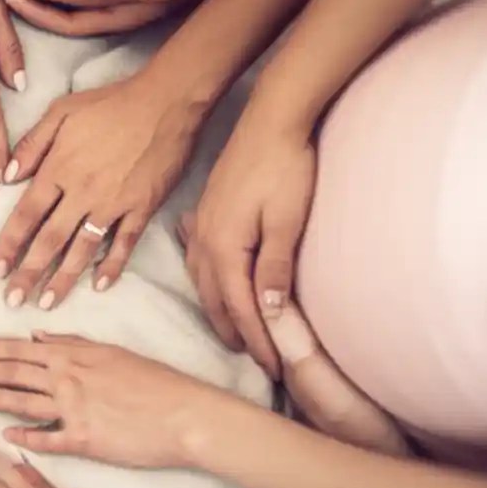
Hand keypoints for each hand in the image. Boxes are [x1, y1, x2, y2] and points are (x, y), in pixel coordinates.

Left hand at [0, 74, 201, 309]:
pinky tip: (100, 286)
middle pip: (49, 240)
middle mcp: (82, 192)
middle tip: (12, 301)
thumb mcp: (61, 111)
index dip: (9, 245)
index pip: (26, 215)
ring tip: (47, 303)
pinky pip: (124, 243)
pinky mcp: (142, 207)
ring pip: (83, 249)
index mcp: (59, 169)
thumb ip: (31, 145)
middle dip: (28, 273)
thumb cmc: (111, 103)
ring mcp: (114, 203)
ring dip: (64, 279)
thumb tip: (5, 176)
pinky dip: (113, 266)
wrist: (166, 101)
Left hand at [0, 333, 242, 467]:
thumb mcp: (112, 352)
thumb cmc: (154, 382)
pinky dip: (25, 437)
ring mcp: (74, 409)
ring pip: (20, 401)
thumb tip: (37, 334)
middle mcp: (68, 378)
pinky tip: (3, 436)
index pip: (19, 349)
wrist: (185, 413)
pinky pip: (47, 438)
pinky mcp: (84, 439)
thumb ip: (72, 342)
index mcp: (74, 355)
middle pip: (12, 372)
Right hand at [190, 107, 315, 378]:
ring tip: (237, 334)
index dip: (259, 341)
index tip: (275, 368)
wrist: (271, 119)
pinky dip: (209, 286)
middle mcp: (205, 241)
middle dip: (237, 334)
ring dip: (220, 312)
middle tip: (259, 362)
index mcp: (224, 246)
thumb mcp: (287, 221)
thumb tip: (269, 313)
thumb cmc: (285, 167)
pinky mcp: (207, 214)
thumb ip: (274, 269)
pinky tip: (214, 288)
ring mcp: (202, 227)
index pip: (240, 308)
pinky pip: (199, 263)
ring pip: (204, 284)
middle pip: (216, 301)